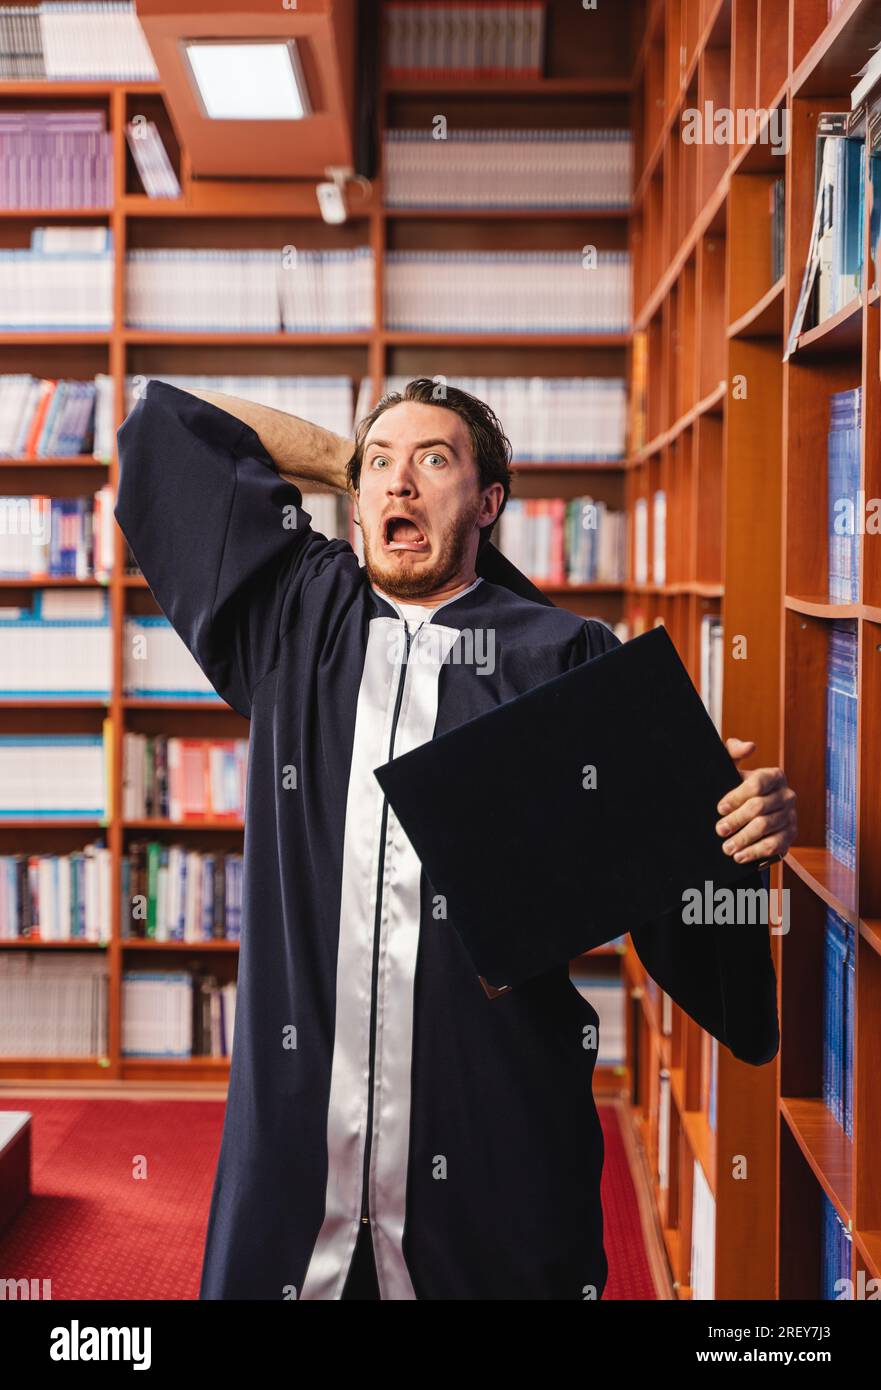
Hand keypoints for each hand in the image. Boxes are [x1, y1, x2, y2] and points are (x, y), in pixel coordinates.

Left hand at [715, 737, 797, 864]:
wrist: (749, 811)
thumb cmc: (737, 786)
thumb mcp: (731, 767)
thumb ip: (733, 751)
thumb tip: (749, 746)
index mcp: (774, 776)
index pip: (757, 784)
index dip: (736, 797)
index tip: (720, 808)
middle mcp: (787, 795)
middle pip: (759, 808)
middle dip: (736, 820)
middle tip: (719, 830)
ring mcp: (790, 816)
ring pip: (765, 828)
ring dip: (743, 839)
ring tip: (726, 847)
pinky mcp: (790, 835)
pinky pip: (774, 845)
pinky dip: (755, 852)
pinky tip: (740, 856)